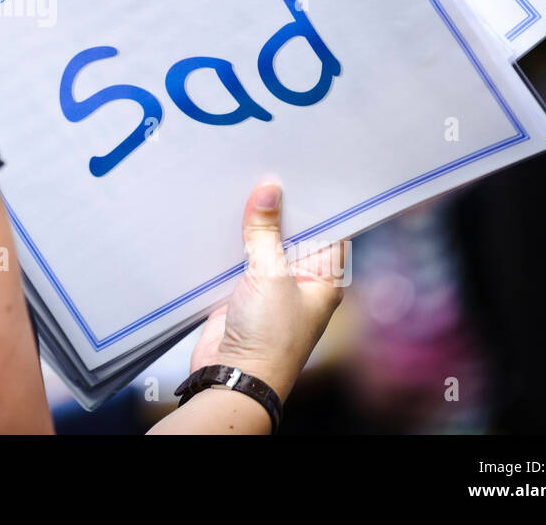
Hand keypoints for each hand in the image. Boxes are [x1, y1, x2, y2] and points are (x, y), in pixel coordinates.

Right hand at [188, 183, 346, 401]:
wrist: (234, 377)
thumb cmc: (270, 338)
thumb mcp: (271, 275)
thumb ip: (266, 232)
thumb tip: (268, 190)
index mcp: (323, 277)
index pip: (327, 229)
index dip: (315, 200)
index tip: (300, 171)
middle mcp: (299, 280)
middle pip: (291, 233)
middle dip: (276, 207)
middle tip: (263, 169)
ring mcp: (269, 286)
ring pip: (261, 244)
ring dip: (249, 224)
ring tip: (238, 185)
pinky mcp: (240, 292)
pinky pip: (236, 258)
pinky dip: (228, 242)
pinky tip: (218, 217)